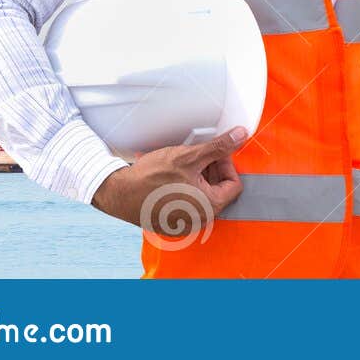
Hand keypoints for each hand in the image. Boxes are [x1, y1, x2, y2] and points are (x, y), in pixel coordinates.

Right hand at [91, 127, 246, 238]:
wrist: (118, 193)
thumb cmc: (151, 177)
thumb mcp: (189, 157)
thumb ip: (219, 147)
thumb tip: (241, 136)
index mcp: (210, 207)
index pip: (234, 183)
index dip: (225, 164)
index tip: (213, 153)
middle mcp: (200, 220)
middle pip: (219, 190)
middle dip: (211, 170)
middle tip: (197, 157)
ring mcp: (185, 224)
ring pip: (202, 196)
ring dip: (198, 178)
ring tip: (182, 165)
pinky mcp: (172, 223)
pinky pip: (188, 204)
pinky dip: (185, 189)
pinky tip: (173, 178)